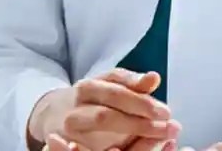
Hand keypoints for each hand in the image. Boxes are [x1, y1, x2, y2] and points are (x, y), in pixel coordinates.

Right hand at [27, 69, 179, 150]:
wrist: (54, 116)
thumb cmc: (91, 100)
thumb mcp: (109, 86)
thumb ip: (133, 85)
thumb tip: (154, 77)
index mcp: (87, 88)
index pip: (116, 92)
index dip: (142, 102)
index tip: (166, 112)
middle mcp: (74, 110)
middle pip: (106, 117)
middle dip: (139, 123)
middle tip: (168, 128)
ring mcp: (69, 133)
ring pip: (98, 137)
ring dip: (132, 138)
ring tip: (158, 139)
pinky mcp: (67, 147)